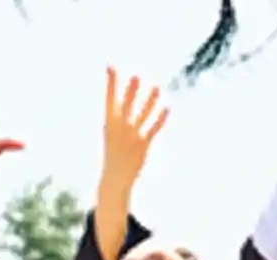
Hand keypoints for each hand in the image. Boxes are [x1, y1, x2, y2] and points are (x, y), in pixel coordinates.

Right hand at [101, 68, 168, 196]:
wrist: (114, 178)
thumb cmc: (113, 153)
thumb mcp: (111, 133)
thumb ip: (117, 117)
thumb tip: (122, 103)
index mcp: (109, 123)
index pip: (109, 98)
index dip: (111, 82)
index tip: (110, 65)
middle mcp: (120, 127)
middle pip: (126, 104)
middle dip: (131, 90)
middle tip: (136, 75)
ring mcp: (132, 136)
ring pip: (143, 114)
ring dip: (150, 100)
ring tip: (157, 87)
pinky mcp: (143, 145)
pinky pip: (153, 128)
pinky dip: (161, 118)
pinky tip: (167, 107)